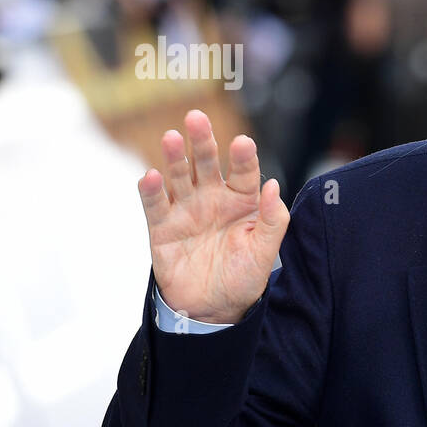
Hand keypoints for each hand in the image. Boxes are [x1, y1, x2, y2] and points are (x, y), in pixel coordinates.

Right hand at [138, 109, 289, 324]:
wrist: (213, 308)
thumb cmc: (243, 277)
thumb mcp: (265, 252)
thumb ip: (274, 220)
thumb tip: (275, 185)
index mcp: (242, 202)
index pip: (244, 173)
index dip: (243, 158)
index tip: (243, 143)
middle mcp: (213, 199)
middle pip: (206, 164)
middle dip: (202, 142)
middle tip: (196, 118)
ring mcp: (186, 210)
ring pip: (178, 177)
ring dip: (173, 157)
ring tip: (171, 137)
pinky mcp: (163, 227)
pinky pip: (155, 204)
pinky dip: (151, 190)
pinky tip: (151, 176)